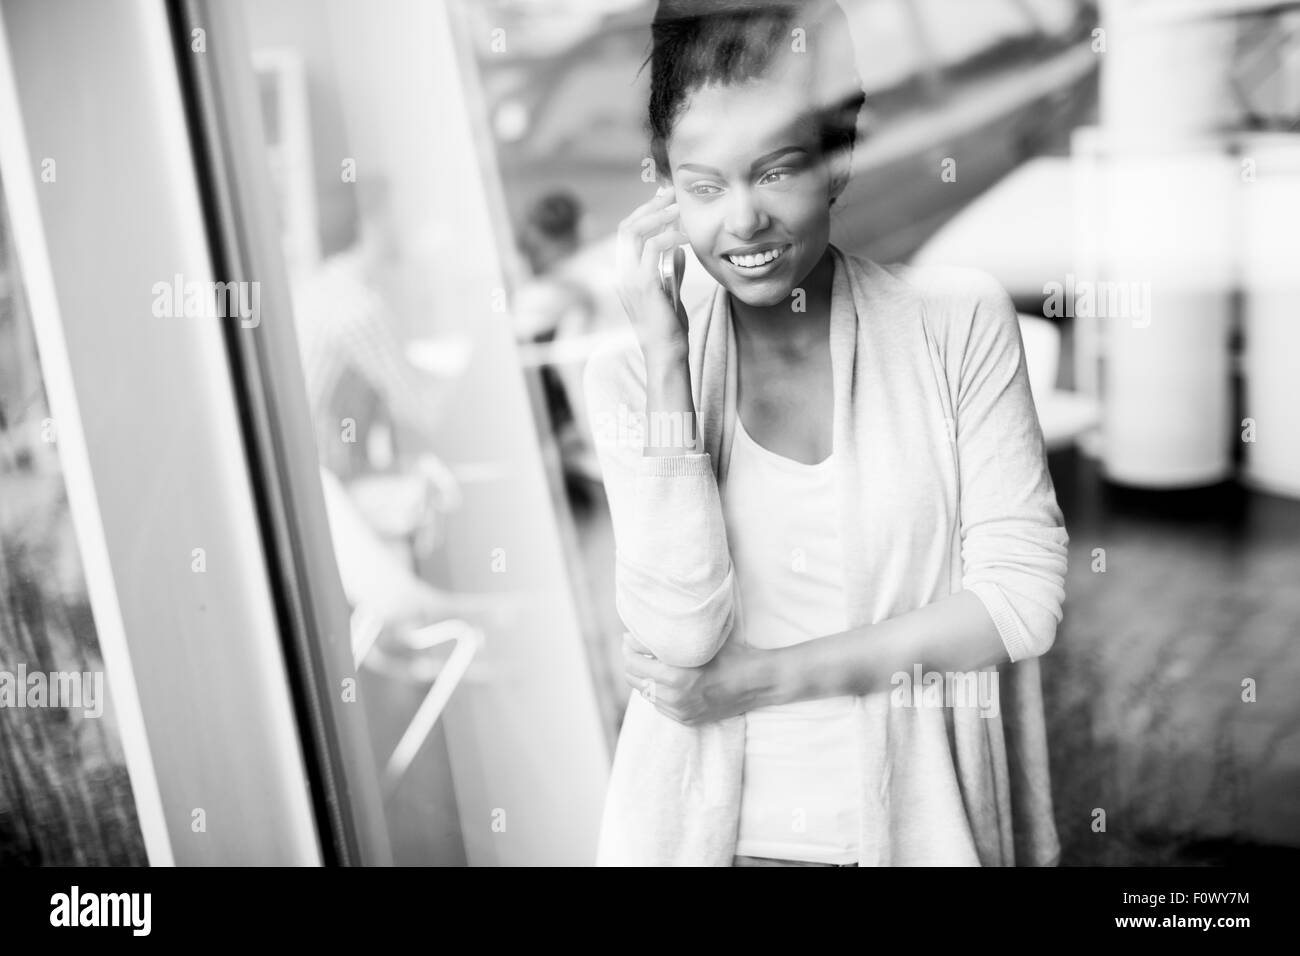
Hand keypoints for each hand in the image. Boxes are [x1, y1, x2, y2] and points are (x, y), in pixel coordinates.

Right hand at [614, 184, 689, 357]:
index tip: (665, 200)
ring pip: (633, 232)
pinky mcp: (643, 285)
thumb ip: (670, 272)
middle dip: (649, 206)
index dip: (644, 213)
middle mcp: (621, 274)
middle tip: (671, 194)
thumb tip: (677, 251)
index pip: (627, 234)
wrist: (667, 356)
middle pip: (626, 226)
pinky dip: (668, 236)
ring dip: (657, 215)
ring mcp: (629, 279)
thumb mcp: (670, 295)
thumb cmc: (669, 331)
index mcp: (625, 275)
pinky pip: (652, 248)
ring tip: (678, 208)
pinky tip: (685, 236)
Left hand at [622, 632, 765, 724]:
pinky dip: (656, 690)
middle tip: (634, 647)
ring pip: (645, 693)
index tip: (629, 637)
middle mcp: (675, 699)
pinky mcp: (686, 720)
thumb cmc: (732, 655)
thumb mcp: (700, 642)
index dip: (628, 647)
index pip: (635, 663)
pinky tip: (664, 678)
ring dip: (643, 676)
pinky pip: (659, 704)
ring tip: (649, 661)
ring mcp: (680, 713)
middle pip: (634, 679)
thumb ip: (668, 640)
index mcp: (677, 678)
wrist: (758, 683)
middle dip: (631, 661)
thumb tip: (636, 634)